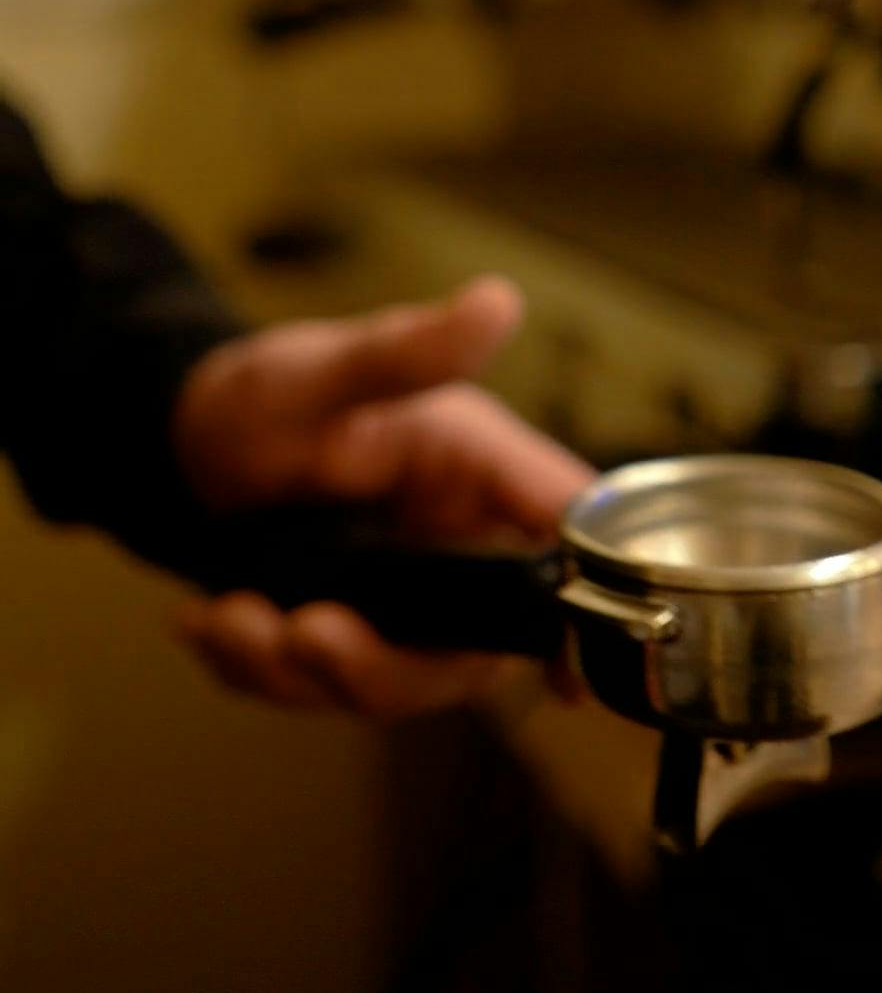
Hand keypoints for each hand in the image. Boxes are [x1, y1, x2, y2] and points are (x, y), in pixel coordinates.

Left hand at [170, 276, 592, 718]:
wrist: (183, 446)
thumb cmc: (269, 394)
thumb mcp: (322, 369)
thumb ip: (405, 353)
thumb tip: (495, 302)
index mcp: (477, 469)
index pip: (564, 536)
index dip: (587, 609)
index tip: (569, 682)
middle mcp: (458, 547)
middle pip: (476, 650)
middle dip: (384, 665)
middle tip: (302, 634)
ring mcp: (409, 606)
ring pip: (394, 684)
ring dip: (302, 672)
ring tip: (227, 618)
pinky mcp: (353, 642)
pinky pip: (320, 690)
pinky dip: (256, 670)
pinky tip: (206, 622)